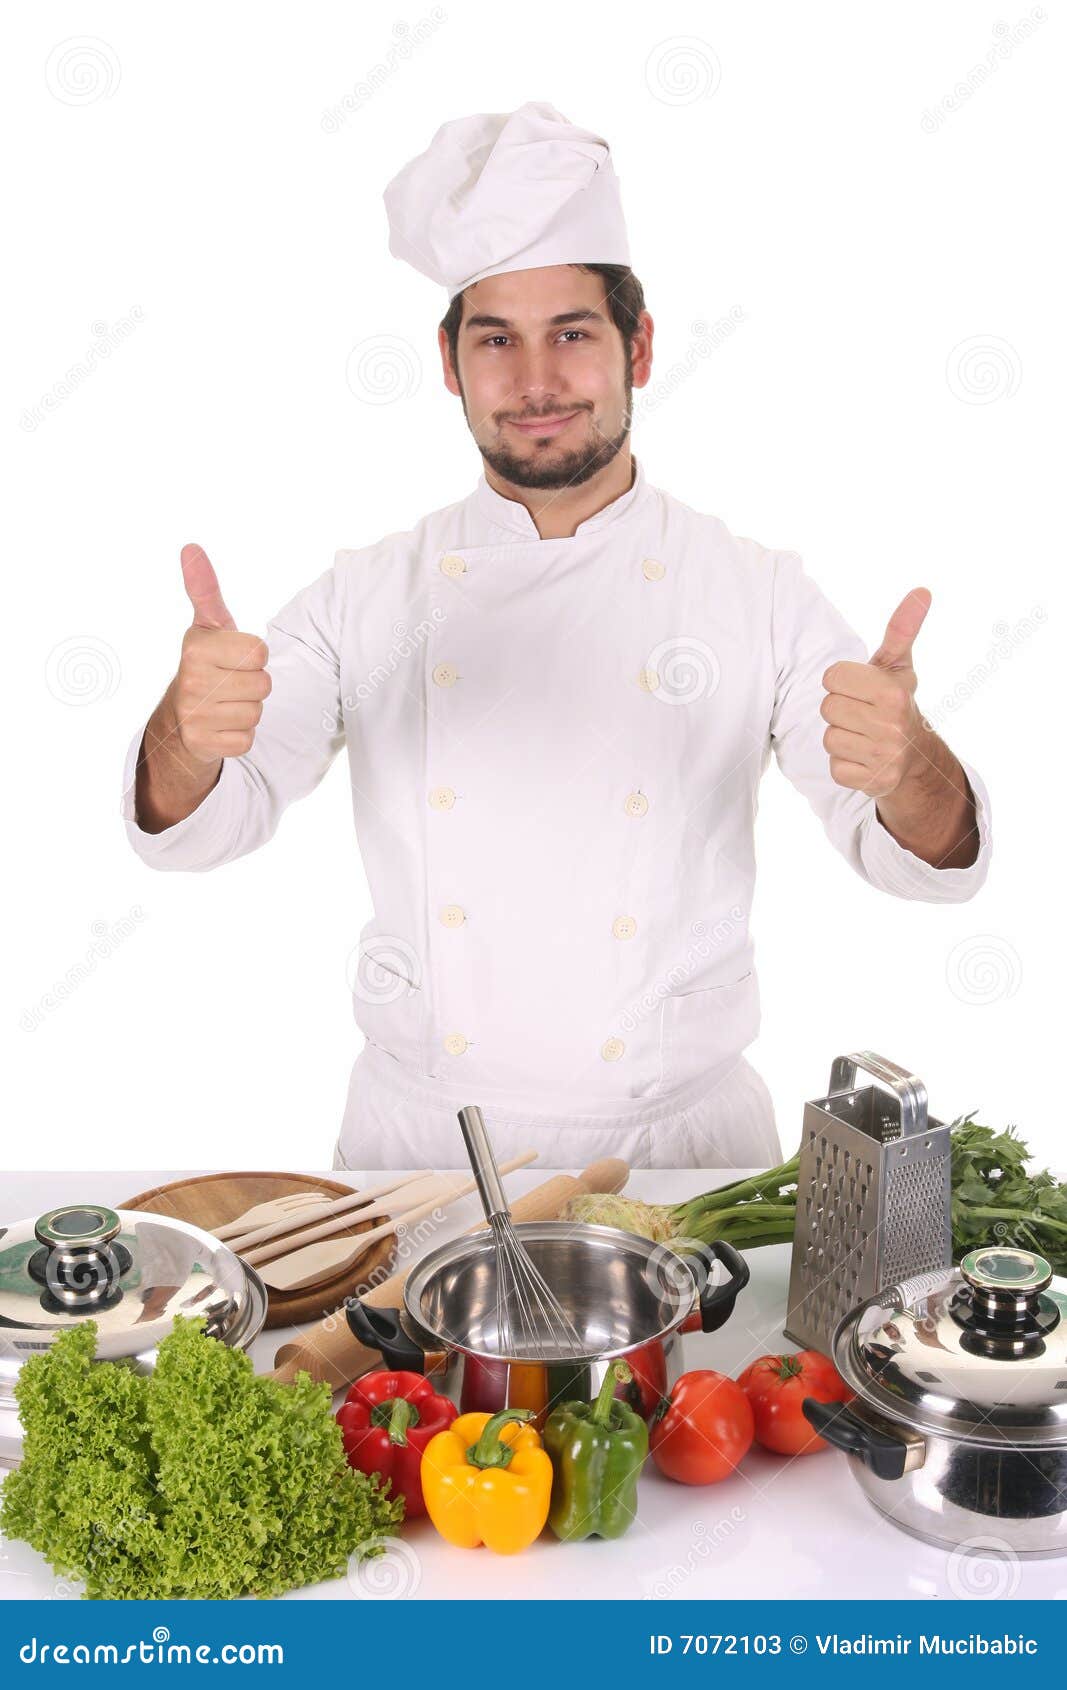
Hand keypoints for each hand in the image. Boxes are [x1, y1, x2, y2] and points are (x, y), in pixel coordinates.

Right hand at [172, 544, 270, 764]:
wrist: (179, 717)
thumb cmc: (207, 663)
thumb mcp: (209, 625)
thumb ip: (205, 589)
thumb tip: (191, 548)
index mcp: (196, 648)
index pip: (260, 653)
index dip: (254, 656)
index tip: (233, 658)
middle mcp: (191, 681)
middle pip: (263, 684)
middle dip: (253, 685)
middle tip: (230, 683)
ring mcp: (193, 715)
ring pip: (256, 713)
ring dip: (248, 710)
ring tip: (226, 703)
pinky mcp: (201, 743)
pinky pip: (246, 740)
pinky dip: (240, 735)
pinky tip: (222, 725)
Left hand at [820, 588, 930, 798]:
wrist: (915, 754)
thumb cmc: (895, 701)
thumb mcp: (898, 664)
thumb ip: (902, 628)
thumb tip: (922, 590)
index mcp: (893, 692)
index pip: (831, 678)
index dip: (841, 682)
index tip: (860, 689)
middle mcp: (892, 725)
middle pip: (828, 708)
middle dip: (841, 709)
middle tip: (863, 713)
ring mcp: (885, 757)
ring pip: (829, 739)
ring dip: (842, 736)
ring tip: (864, 734)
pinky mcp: (874, 782)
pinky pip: (835, 767)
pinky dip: (845, 763)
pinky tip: (864, 756)